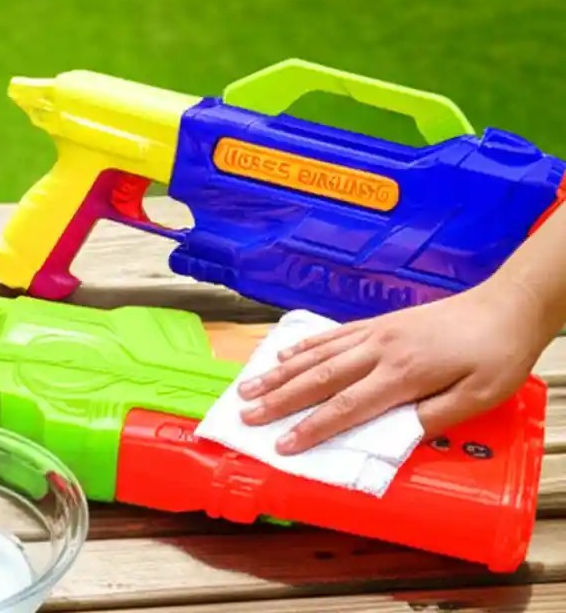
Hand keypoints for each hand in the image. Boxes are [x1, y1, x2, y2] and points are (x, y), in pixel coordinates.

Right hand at [236, 284, 549, 454]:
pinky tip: (283, 355)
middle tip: (245, 415)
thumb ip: (432, 416)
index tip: (282, 445)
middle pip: (319, 378)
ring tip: (248, 386)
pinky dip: (302, 347)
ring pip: (317, 354)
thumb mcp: (478, 396)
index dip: (311, 428)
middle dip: (279, 399)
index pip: (346, 407)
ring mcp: (375, 333)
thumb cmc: (496, 354)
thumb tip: (392, 435)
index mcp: (403, 373)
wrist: (506, 306)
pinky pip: (331, 335)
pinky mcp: (378, 324)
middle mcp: (380, 350)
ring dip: (280, 373)